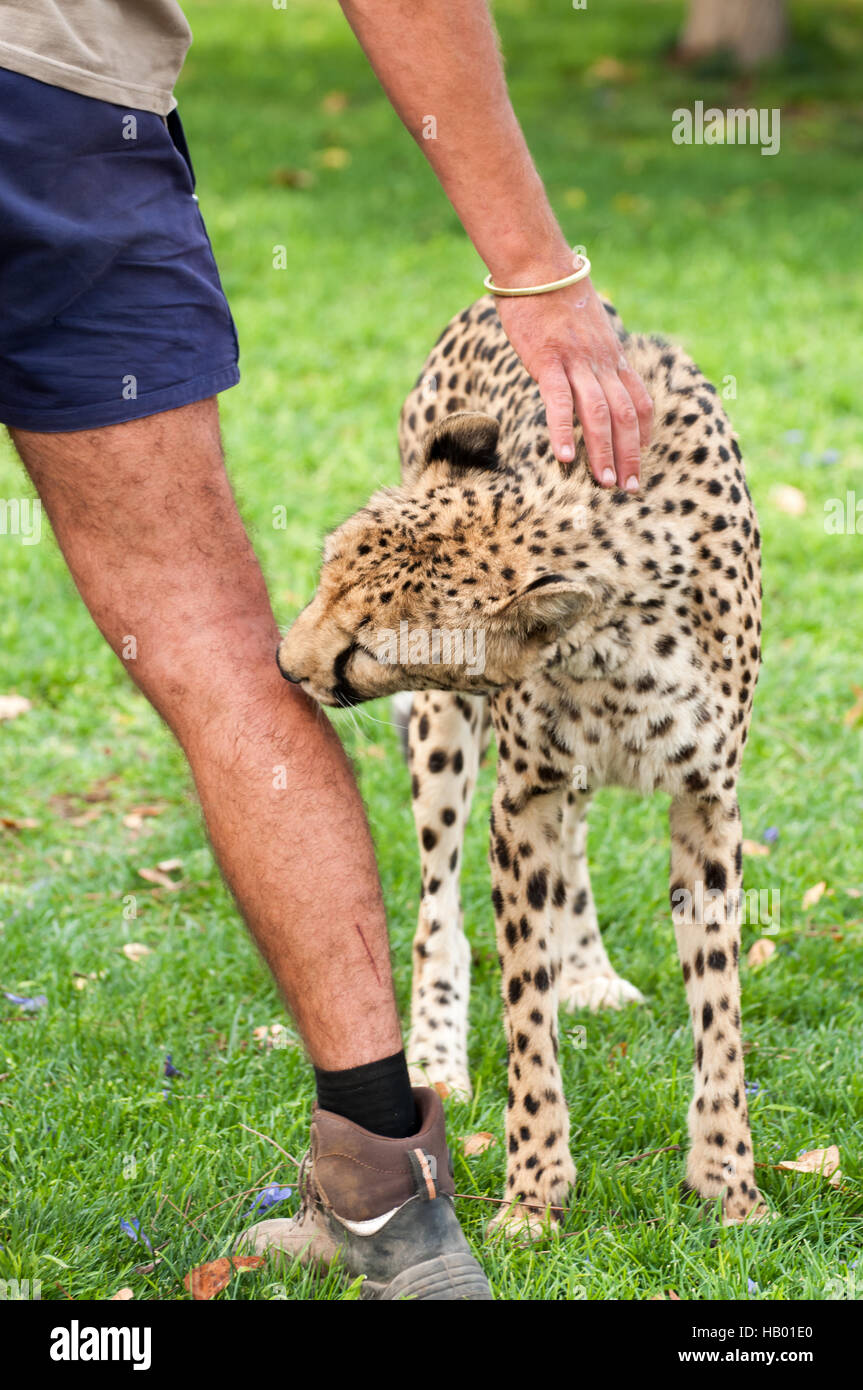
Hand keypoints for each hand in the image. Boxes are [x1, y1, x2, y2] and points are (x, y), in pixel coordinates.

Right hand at [493, 271, 652, 489]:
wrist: (537, 265)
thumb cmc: (556, 294)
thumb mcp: (586, 325)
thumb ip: (593, 352)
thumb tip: (590, 368)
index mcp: (612, 355)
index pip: (638, 399)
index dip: (643, 431)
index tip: (642, 455)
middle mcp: (602, 361)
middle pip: (625, 415)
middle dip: (629, 455)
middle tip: (629, 488)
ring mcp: (577, 362)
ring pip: (599, 414)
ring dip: (604, 452)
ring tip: (604, 483)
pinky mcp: (548, 361)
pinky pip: (560, 402)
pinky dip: (564, 431)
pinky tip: (563, 457)